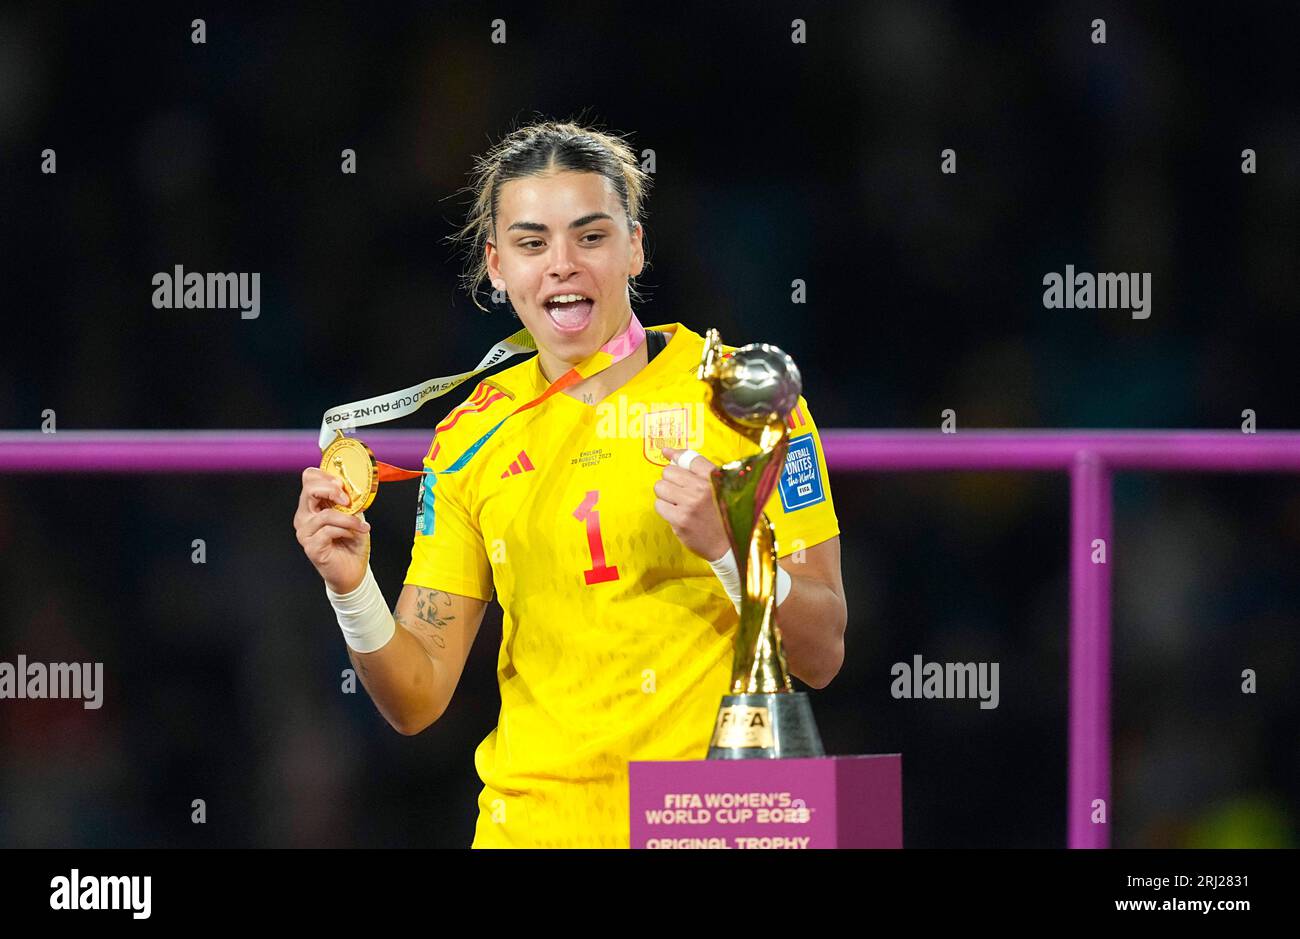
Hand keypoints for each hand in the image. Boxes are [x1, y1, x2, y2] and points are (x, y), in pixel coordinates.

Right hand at [294, 467, 371, 593]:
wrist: (353, 570)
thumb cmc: (351, 542)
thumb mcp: (354, 515)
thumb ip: (350, 501)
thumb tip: (354, 486)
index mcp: (312, 505)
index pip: (309, 479)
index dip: (325, 476)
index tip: (343, 484)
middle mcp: (304, 516)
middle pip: (309, 489)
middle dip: (332, 489)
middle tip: (348, 499)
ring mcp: (305, 532)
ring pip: (325, 514)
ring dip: (348, 518)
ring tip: (361, 525)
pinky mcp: (311, 546)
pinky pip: (328, 531)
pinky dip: (346, 530)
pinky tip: (355, 535)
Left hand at [654, 447, 730, 561]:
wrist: (729, 545)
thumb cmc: (722, 514)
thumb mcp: (719, 487)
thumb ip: (696, 469)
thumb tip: (666, 451)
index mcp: (716, 478)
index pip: (690, 458)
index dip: (676, 456)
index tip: (667, 454)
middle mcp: (703, 489)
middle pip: (669, 472)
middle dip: (670, 481)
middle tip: (680, 491)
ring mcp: (691, 505)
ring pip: (660, 487)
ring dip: (666, 495)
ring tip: (678, 503)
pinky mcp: (680, 520)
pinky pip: (659, 505)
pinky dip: (665, 509)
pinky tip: (676, 514)